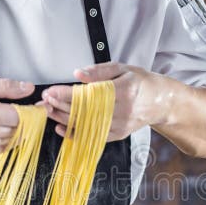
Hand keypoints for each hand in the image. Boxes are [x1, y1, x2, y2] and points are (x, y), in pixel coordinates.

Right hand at [0, 76, 33, 158]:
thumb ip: (4, 87)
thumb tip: (27, 88)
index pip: (21, 117)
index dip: (29, 111)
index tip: (33, 106)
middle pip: (17, 130)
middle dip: (21, 120)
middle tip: (16, 109)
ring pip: (9, 141)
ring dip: (11, 130)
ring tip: (1, 117)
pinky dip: (0, 140)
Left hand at [40, 62, 170, 140]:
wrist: (160, 102)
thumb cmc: (140, 82)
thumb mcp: (123, 68)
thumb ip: (99, 71)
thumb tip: (77, 74)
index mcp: (125, 90)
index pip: (89, 94)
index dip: (67, 94)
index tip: (51, 91)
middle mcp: (123, 110)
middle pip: (85, 110)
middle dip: (61, 105)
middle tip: (45, 100)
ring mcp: (121, 125)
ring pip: (87, 125)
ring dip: (64, 119)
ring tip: (49, 111)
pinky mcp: (118, 135)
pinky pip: (93, 136)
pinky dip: (75, 133)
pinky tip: (61, 127)